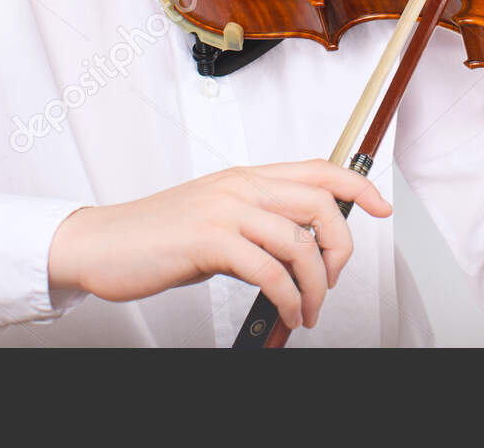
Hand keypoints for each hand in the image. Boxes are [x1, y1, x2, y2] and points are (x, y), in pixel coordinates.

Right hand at [46, 160, 391, 328]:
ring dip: (314, 286)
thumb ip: (256, 225)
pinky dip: (288, 298)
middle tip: (332, 282)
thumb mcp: (215, 221)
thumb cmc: (156, 238)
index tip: (383, 207)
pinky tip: (286, 314)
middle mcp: (240, 186)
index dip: (358, 185)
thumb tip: (298, 249)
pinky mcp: (210, 241)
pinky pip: (270, 270)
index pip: (317, 168)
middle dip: (341, 248)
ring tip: (306, 312)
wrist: (101, 244)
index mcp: (245, 177)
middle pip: (320, 202)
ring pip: (300, 241)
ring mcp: (225, 210)